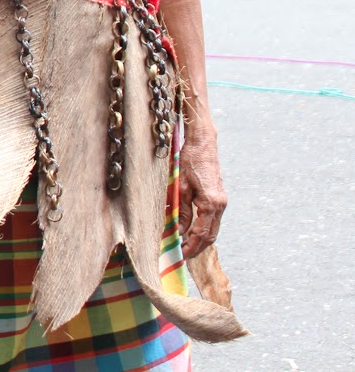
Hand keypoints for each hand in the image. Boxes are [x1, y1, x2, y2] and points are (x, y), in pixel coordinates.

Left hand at [178, 129, 226, 256]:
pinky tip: (192, 232)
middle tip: (183, 256)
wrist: (203, 144)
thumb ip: (181, 210)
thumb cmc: (190, 161)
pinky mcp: (219, 198)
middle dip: (197, 248)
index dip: (192, 246)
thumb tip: (178, 230)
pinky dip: (203, 229)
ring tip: (186, 248)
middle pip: (211, 235)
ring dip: (201, 240)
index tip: (182, 255)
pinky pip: (212, 220)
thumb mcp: (181, 186)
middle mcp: (220, 205)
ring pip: (213, 229)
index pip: (202, 233)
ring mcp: (221, 202)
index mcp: (211, 203)